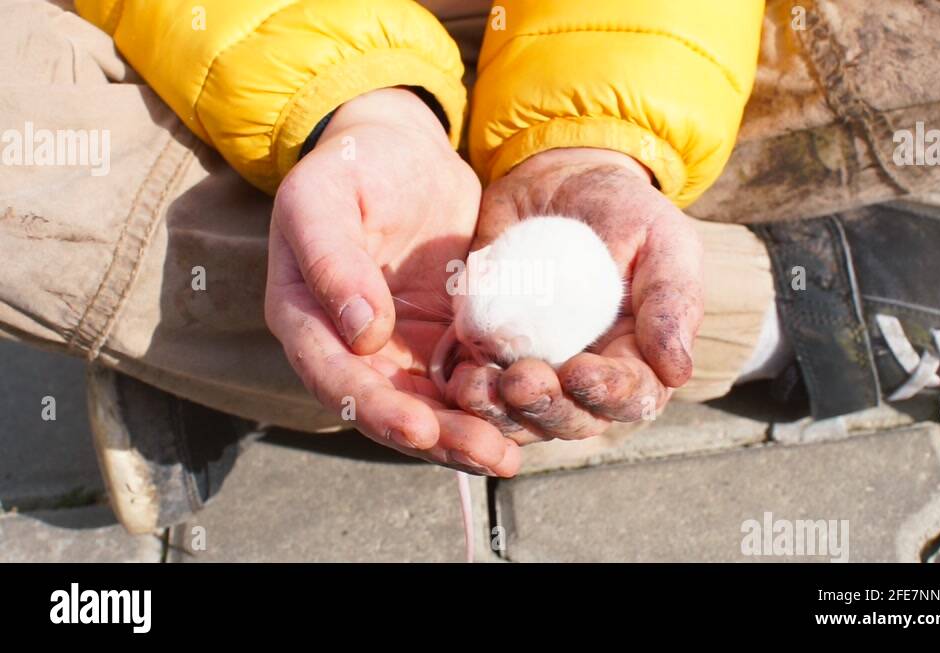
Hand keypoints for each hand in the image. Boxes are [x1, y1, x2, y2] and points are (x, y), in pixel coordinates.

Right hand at [265, 87, 519, 475]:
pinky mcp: (441, 337)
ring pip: (430, 405)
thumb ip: (332, 260)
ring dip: (468, 434)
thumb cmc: (352, 165)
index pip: (335, 378)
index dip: (376, 409)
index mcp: (306, 317)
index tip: (421, 429)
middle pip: (388, 407)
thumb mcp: (323, 198)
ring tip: (510, 457)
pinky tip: (528, 416)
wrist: (401, 149)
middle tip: (488, 456)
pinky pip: (464, 378)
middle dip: (438, 439)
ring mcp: (398, 346)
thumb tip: (360, 333)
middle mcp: (349, 345)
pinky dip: (490, 401)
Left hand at [447, 147, 703, 443]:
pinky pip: (478, 389)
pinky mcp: (490, 354)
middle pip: (572, 419)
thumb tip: (678, 373)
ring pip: (521, 416)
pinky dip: (466, 392)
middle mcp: (585, 377)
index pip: (630, 396)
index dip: (607, 393)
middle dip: (547, 408)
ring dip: (499, 412)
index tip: (581, 372)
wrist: (560, 181)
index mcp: (635, 358)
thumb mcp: (662, 241)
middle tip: (520, 382)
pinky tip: (453, 377)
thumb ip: (672, 302)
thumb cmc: (624, 210)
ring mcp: (536, 369)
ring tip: (476, 387)